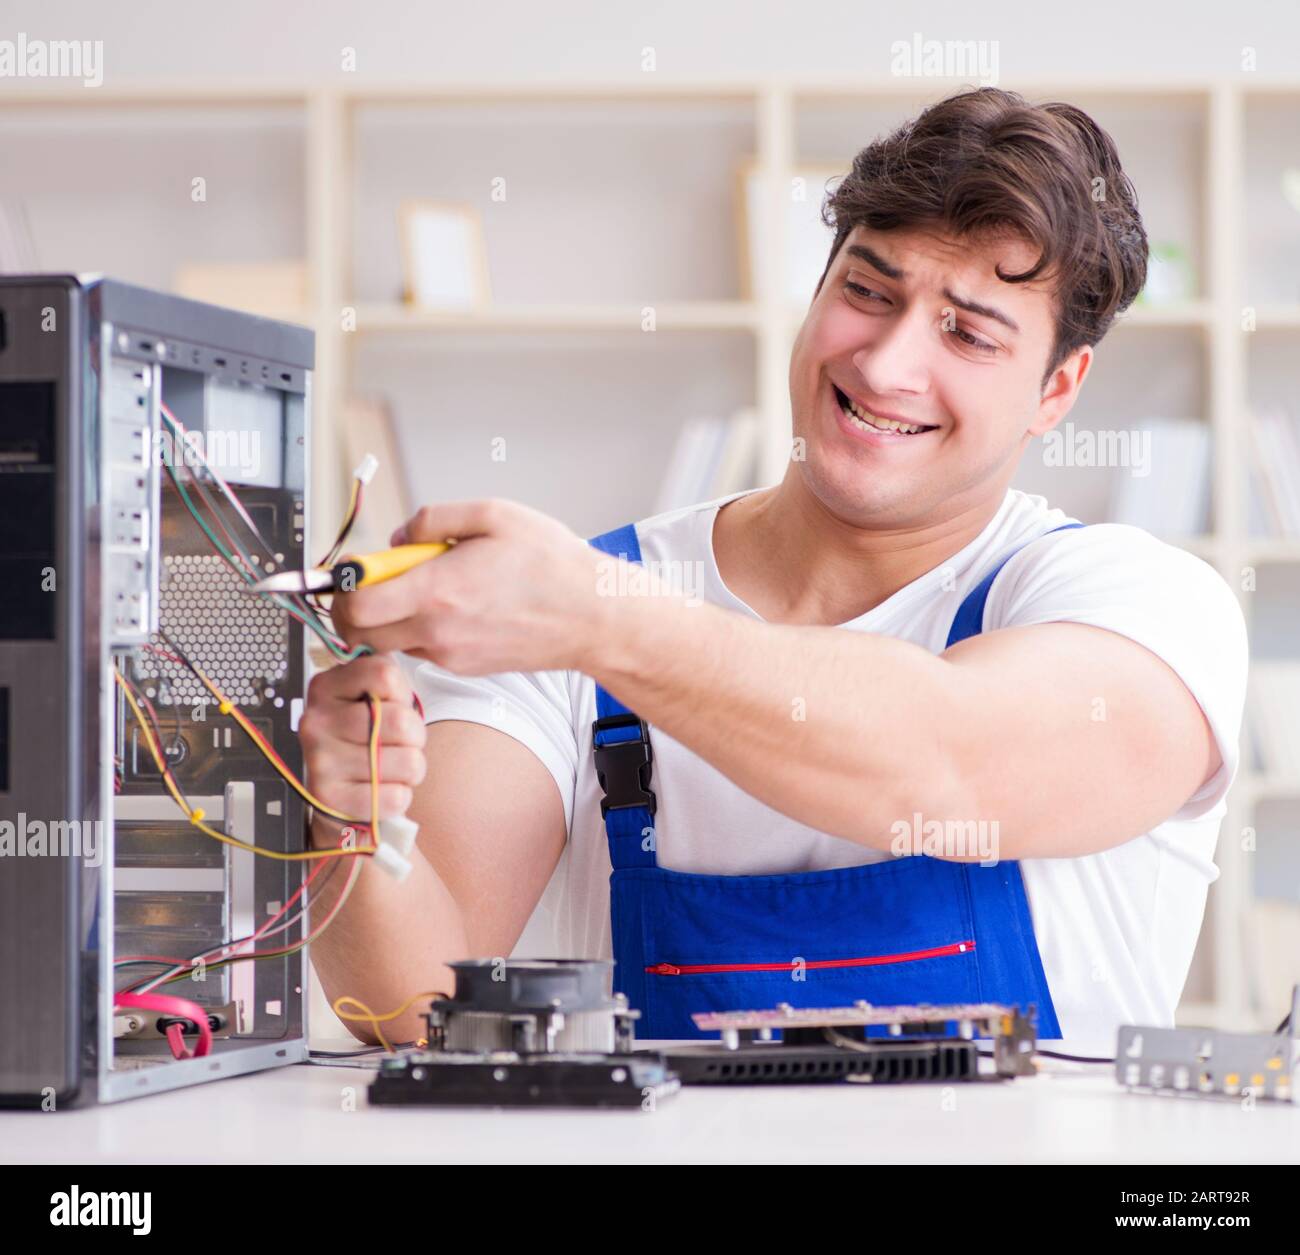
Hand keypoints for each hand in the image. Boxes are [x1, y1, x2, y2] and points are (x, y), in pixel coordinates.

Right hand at [297, 653, 427, 820]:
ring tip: (390, 767)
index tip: (391, 706)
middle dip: (416, 737)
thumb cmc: (365, 737)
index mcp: (325, 687)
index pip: (386, 675)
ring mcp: (320, 762)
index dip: (403, 694)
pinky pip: (396, 797)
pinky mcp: (331, 800)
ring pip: (409, 762)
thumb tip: (399, 673)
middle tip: (399, 743)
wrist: (340, 791)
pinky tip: (381, 789)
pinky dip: (399, 796)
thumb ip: (386, 678)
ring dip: (411, 768)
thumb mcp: (371, 697)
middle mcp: (315, 722)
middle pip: (403, 722)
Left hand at [329, 498, 610, 674]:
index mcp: (437, 590)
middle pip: (359, 633)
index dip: (341, 587)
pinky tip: (460, 604)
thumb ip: (434, 519)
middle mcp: (436, 631)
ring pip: (391, 641)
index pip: (354, 605)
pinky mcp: (464, 667)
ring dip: (394, 615)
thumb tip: (398, 537)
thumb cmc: (552, 565)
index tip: (353, 568)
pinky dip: (425, 627)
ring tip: (434, 586)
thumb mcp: (494, 514)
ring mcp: (449, 655)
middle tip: (379, 579)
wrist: (593, 617)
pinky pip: (423, 648)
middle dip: (356, 606)